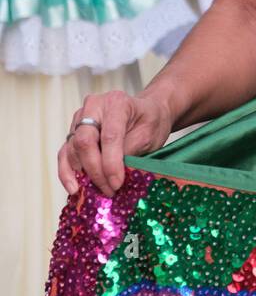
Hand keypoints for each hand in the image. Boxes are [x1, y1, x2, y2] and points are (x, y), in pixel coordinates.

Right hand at [58, 90, 173, 197]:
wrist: (145, 112)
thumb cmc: (150, 121)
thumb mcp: (149, 134)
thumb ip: (130, 150)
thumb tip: (112, 175)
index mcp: (116, 102)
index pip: (109, 136)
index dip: (111, 163)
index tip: (117, 183)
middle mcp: (93, 107)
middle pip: (84, 142)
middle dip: (95, 171)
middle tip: (109, 190)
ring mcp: (79, 119)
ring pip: (71, 150)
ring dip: (83, 175)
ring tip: (98, 192)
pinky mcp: (73, 133)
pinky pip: (64, 154)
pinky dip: (67, 173)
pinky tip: (74, 189)